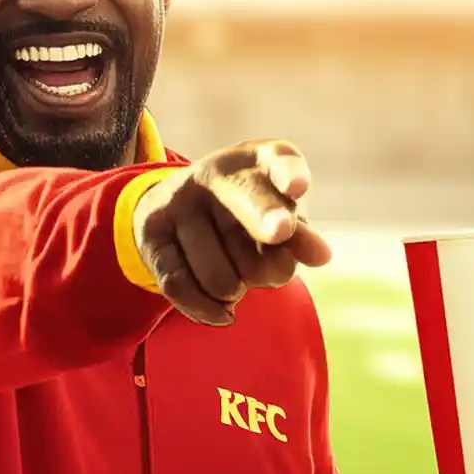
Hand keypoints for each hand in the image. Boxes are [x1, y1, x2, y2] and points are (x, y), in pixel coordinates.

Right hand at [132, 139, 332, 325]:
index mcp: (259, 159)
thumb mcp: (278, 217)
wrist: (180, 204)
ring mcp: (180, 199)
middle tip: (280, 233)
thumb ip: (301, 237)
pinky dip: (207, 310)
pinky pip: (181, 286)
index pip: (280, 161)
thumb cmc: (248, 214)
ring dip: (239, 290)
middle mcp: (216, 172)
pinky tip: (224, 314)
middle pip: (246, 199)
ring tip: (240, 279)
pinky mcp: (152, 231)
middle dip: (265, 217)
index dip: (291, 174)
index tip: (299, 186)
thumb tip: (321, 256)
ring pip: (221, 272)